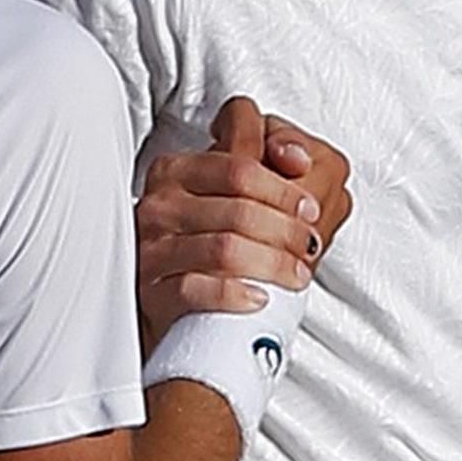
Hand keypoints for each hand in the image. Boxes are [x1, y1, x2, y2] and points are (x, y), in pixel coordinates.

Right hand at [135, 96, 351, 350]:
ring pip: (224, 249)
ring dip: (273, 264)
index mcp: (179, 170)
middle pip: (240, 210)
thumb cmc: (203, 241)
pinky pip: (197, 289)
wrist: (169, 304)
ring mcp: (154, 248)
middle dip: (287, 231)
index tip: (309, 207)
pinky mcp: (152, 292)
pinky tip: (259, 297)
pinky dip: (235, 294)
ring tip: (295, 274)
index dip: (285, 188)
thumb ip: (267, 159)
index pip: (240, 168)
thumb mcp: (232, 192)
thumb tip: (297, 156)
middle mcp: (162, 206)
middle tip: (309, 245)